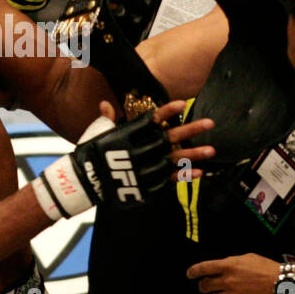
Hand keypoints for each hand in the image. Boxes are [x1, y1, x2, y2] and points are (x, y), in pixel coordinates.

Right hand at [34, 100, 214, 219]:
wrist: (82, 183)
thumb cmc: (90, 153)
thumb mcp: (97, 133)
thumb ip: (107, 119)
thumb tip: (105, 104)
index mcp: (124, 135)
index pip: (149, 119)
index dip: (166, 111)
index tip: (182, 104)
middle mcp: (135, 152)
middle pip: (168, 139)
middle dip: (191, 131)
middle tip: (211, 123)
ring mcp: (141, 171)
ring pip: (173, 161)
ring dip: (194, 155)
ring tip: (212, 150)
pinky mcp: (144, 189)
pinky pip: (167, 182)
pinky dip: (183, 177)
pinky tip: (199, 171)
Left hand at [187, 252, 280, 293]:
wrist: (283, 285)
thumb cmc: (269, 270)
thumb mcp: (248, 258)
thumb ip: (232, 262)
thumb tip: (221, 267)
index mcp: (230, 266)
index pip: (203, 268)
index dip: (193, 271)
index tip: (190, 274)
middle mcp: (228, 281)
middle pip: (204, 286)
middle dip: (203, 286)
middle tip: (207, 287)